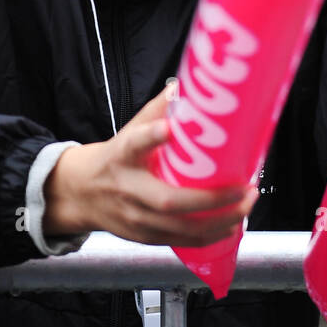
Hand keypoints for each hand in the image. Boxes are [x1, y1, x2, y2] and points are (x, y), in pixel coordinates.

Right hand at [42, 85, 257, 245]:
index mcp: (123, 155)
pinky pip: (181, 241)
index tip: (169, 128)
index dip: (152, 136)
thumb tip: (186, 86)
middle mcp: (128, 188)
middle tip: (243, 188)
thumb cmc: (114, 158)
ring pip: (180, 228)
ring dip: (219, 221)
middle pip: (168, 201)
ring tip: (245, 206)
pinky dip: (210, 236)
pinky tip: (231, 225)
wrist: (81, 193)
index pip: (135, 143)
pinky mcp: (143, 237)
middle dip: (212, 199)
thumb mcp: (130, 130)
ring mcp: (135, 217)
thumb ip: (159, 110)